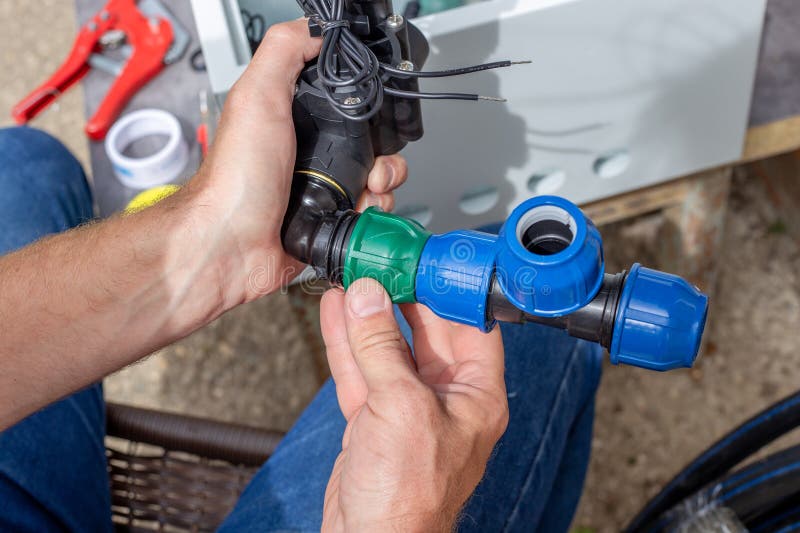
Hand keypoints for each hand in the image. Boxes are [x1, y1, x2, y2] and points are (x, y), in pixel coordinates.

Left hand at [185, 19, 407, 301]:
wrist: (232, 245)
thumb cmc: (235, 179)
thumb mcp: (257, 96)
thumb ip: (284, 51)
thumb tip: (317, 28)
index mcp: (292, 119)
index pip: (345, 102)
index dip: (367, 104)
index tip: (376, 111)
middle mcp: (308, 152)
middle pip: (369, 142)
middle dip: (384, 152)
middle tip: (376, 162)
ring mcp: (320, 187)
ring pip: (376, 177)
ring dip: (384, 183)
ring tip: (370, 189)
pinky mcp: (329, 219)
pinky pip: (369, 211)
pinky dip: (374, 211)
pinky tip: (361, 210)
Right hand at [319, 278, 508, 531]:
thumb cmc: (408, 497)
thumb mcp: (400, 408)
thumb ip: (381, 348)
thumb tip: (368, 298)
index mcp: (474, 396)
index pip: (471, 326)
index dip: (450, 290)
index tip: (428, 259)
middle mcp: (445, 399)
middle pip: (426, 332)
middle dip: (402, 296)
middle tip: (382, 262)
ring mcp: (407, 408)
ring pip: (388, 348)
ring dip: (369, 315)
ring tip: (353, 278)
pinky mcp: (375, 420)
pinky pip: (362, 371)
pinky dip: (347, 343)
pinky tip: (337, 313)